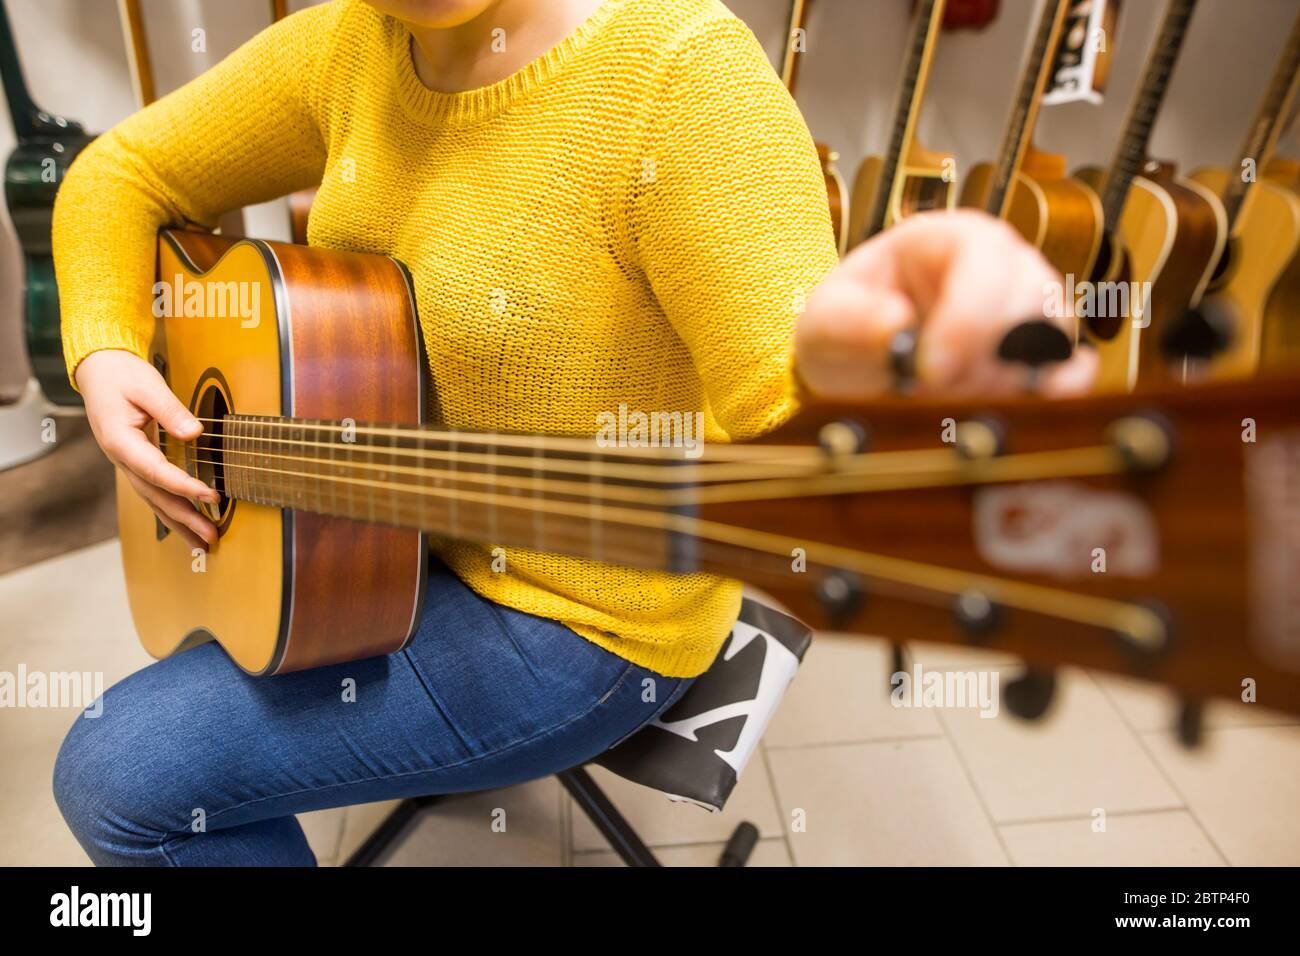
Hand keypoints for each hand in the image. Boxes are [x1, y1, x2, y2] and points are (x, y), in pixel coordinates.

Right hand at [76, 349, 218, 549]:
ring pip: (153, 499)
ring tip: (203, 543)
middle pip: (154, 495)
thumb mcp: (147, 385)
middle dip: (184, 518)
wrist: (99, 370)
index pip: (155, 470)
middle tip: (210, 535)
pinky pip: (153, 491)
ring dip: (178, 522)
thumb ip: (170, 410)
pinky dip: (171, 510)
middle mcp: (121, 458)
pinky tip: (187, 523)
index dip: (183, 486)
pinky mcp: (135, 463)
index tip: (209, 496)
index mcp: (120, 441)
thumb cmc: (121, 375)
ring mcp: (126, 463)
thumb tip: (194, 433)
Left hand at [794, 210, 1097, 399]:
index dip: (967, 318)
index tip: (929, 371)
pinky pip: (1073, 372)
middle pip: (1031, 299)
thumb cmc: (847, 329)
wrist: (859, 366)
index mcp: (950, 238)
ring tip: (949, 404)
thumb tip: (895, 325)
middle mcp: (1003, 265)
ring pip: (1055, 338)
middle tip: (930, 394)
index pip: (986, 258)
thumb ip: (847, 321)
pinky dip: (1045, 398)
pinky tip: (998, 411)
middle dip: (981, 360)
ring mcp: (1032, 308)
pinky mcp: (1045, 354)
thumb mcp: (824, 320)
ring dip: (1004, 384)